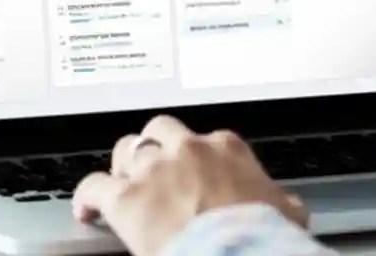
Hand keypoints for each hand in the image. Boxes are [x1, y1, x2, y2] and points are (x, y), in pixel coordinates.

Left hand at [73, 115, 307, 255]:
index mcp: (225, 148)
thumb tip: (289, 208)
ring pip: (125, 150)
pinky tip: (86, 210)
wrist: (236, 253)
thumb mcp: (286, 212)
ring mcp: (153, 170)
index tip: (193, 170)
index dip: (194, 155)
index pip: (205, 139)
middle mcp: (186, 149)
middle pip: (159, 132)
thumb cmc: (261, 236)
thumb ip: (280, 201)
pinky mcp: (124, 198)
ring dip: (122, 167)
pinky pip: (93, 187)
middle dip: (153, 147)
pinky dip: (86, 198)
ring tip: (120, 183)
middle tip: (152, 168)